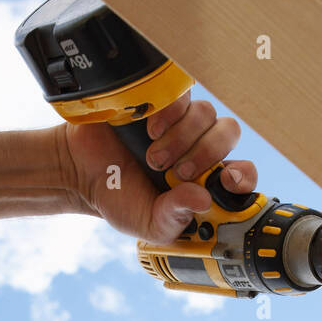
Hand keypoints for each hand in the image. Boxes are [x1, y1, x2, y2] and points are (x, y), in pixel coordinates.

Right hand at [57, 92, 257, 243]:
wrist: (79, 170)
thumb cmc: (117, 199)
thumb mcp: (149, 224)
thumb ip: (176, 218)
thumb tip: (202, 200)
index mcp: (203, 181)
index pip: (242, 172)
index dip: (243, 175)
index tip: (226, 179)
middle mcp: (198, 149)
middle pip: (229, 134)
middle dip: (206, 154)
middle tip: (177, 171)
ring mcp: (181, 124)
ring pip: (208, 115)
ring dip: (182, 138)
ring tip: (153, 156)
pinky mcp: (162, 102)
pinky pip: (184, 96)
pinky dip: (170, 113)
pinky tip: (150, 130)